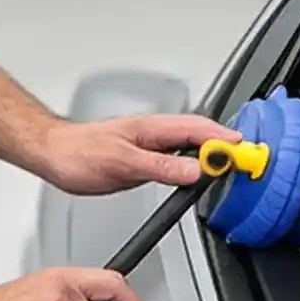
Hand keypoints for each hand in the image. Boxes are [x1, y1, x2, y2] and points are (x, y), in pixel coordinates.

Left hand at [39, 115, 240, 194]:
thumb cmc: (79, 154)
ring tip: (231, 166)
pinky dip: (197, 162)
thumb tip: (195, 171)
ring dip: (214, 153)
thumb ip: (162, 168)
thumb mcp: (124, 164)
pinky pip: (181, 155)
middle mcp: (156, 132)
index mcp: (154, 128)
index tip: (244, 153)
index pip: (201, 130)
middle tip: (247, 160)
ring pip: (193, 144)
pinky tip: (200, 172)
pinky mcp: (147, 155)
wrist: (52, 154)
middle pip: (203, 135)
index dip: (226, 140)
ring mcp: (153, 143)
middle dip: (228, 145)